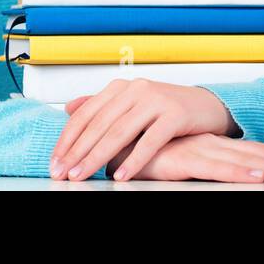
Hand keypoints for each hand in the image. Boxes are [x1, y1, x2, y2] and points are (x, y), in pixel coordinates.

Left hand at [50, 79, 238, 180]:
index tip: (55, 161)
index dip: (68, 139)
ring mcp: (155, 100)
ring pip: (120, 132)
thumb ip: (101, 105)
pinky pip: (150, 140)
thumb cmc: (166, 109)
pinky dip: (134, 159)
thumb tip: (69, 108)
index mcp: (121, 88)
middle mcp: (135, 90)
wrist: (207, 105)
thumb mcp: (131, 103)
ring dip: (98, 157)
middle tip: (63, 173)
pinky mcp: (175, 114)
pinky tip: (121, 175)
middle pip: (99, 124)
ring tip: (83, 175)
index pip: (86, 114)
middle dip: (77, 152)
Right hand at [107, 133, 263, 182]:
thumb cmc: (147, 157)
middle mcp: (214, 144)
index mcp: (216, 144)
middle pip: (261, 154)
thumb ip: (203, 164)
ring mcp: (201, 150)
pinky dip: (239, 173)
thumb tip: (228, 172)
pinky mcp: (185, 159)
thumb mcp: (182, 163)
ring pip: (246, 160)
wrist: (116, 148)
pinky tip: (258, 179)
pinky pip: (217, 168)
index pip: (258, 150)